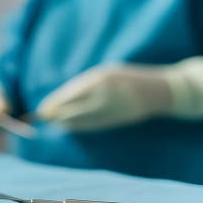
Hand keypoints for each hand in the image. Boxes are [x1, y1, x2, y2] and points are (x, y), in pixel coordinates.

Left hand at [37, 58, 202, 131]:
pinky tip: (69, 127)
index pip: (69, 95)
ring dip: (66, 123)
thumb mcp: (105, 74)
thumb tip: (58, 101)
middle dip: (56, 115)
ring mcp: (112, 109)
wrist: (161, 91)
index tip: (42, 110)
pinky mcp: (116, 121)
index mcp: (100, 79)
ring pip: (81, 121)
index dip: (53, 104)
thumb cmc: (127, 79)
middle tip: (45, 117)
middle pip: (72, 109)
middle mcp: (105, 94)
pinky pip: (92, 127)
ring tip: (56, 122)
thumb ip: (83, 86)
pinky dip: (78, 127)